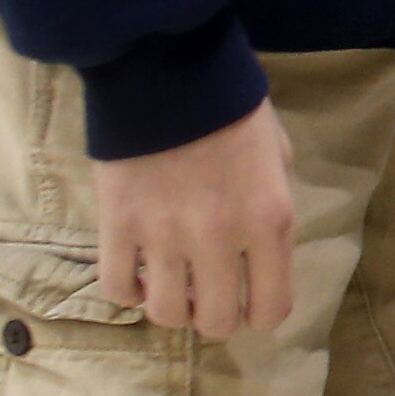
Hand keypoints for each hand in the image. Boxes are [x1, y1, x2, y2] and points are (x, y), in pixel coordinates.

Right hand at [94, 99, 298, 336]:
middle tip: (207, 296)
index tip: (251, 303)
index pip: (271, 308)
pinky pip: (117, 287)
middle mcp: (219, 238)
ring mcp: (163, 235)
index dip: (261, 314)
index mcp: (269, 221)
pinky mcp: (117, 225)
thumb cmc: (233, 111)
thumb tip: (260, 254)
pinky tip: (137, 274)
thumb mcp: (277, 158)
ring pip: (165, 313)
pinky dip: (128, 291)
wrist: (170, 73)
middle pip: (216, 322)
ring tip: (172, 286)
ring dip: (171, 307)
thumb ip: (271, 210)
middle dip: (214, 317)